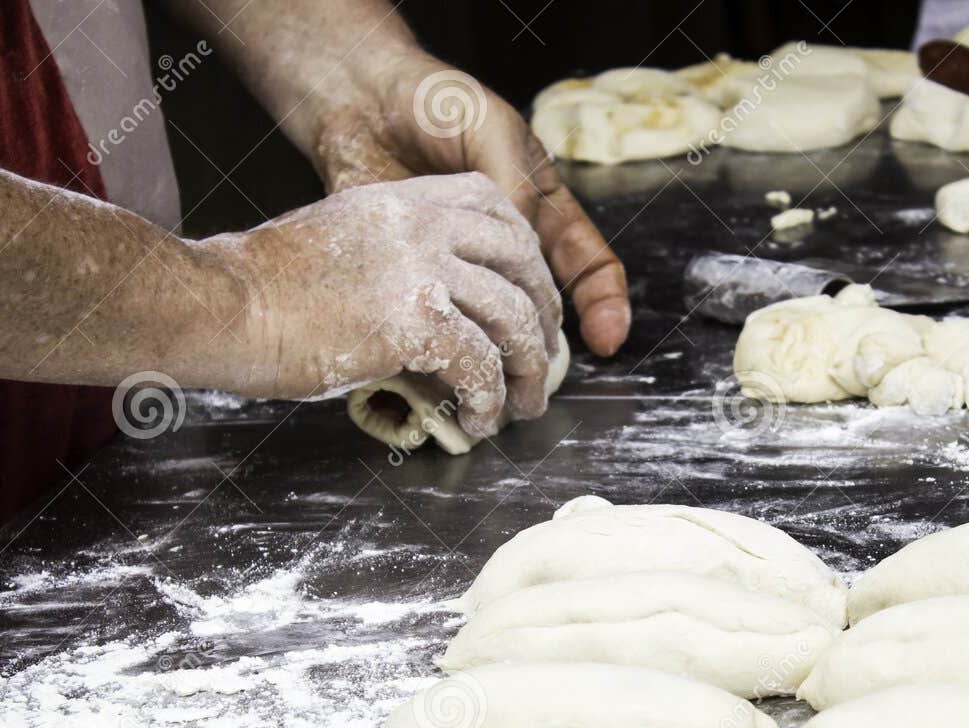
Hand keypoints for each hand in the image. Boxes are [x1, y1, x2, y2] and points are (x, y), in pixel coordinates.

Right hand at [197, 172, 559, 436]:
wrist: (222, 305)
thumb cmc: (262, 290)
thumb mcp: (340, 242)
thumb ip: (393, 256)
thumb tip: (432, 300)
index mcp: (401, 200)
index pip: (494, 204)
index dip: (525, 253)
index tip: (530, 293)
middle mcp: (420, 224)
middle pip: (520, 259)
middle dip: (543, 313)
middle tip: (542, 356)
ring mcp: (421, 268)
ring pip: (512, 316)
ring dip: (526, 368)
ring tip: (523, 403)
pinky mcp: (415, 320)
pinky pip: (480, 364)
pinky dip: (488, 398)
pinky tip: (478, 418)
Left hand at [313, 51, 631, 356]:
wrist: (362, 100)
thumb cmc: (437, 103)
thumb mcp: (493, 133)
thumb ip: (517, 191)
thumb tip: (527, 253)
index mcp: (542, 210)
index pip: (587, 264)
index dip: (604, 304)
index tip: (607, 339)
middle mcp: (507, 247)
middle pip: (543, 309)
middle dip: (545, 348)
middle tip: (536, 378)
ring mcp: (463, 266)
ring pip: (492, 325)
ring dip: (497, 358)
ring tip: (496, 385)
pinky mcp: (421, 276)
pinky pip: (438, 320)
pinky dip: (445, 346)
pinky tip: (444, 365)